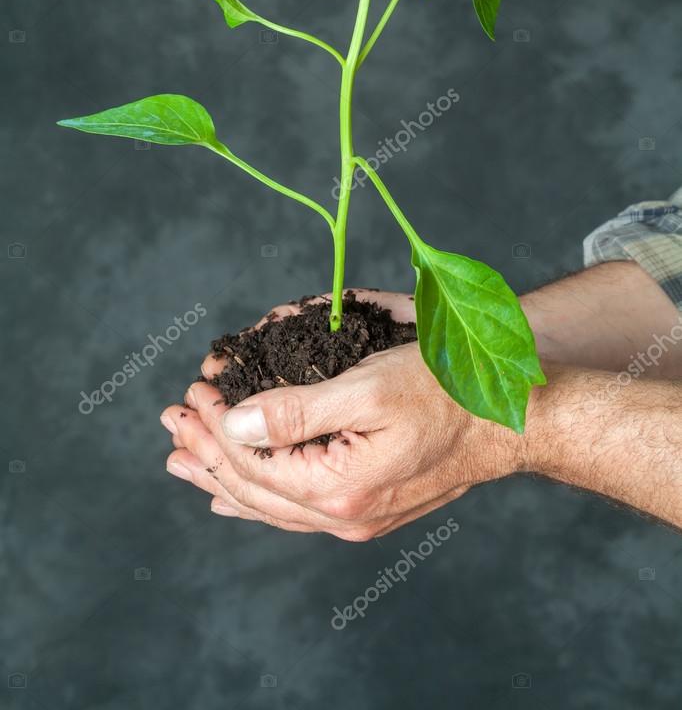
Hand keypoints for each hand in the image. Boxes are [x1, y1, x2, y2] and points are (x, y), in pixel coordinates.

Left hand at [160, 291, 522, 539]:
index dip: (213, 427)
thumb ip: (295, 412)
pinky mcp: (368, 510)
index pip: (251, 462)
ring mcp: (356, 519)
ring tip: (183, 461)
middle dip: (205, 453)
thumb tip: (233, 425)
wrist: (508, 422)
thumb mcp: (367, 389)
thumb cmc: (444, 394)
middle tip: (170, 422)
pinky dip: (258, 496)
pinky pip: (295, 510)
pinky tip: (235, 494)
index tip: (192, 391)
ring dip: (222, 478)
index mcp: (338, 487)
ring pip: (270, 505)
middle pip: (253, 490)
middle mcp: (342, 515)